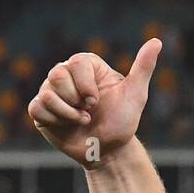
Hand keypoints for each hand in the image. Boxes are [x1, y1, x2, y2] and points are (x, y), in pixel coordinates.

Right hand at [28, 39, 161, 169]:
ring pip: (47, 93)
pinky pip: (37, 108)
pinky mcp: (40, 110)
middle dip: (77, 100)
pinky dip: (55, 121)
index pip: (76, 63)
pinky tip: (67, 126)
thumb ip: (143, 67)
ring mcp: (51, 91)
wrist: (109, 151)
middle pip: (58, 75)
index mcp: (86, 66)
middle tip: (89, 112)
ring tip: (82, 120)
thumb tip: (157, 41)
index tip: (97, 102)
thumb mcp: (136, 95)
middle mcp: (66, 74)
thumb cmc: (122, 122)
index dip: (86, 86)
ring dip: (68, 113)